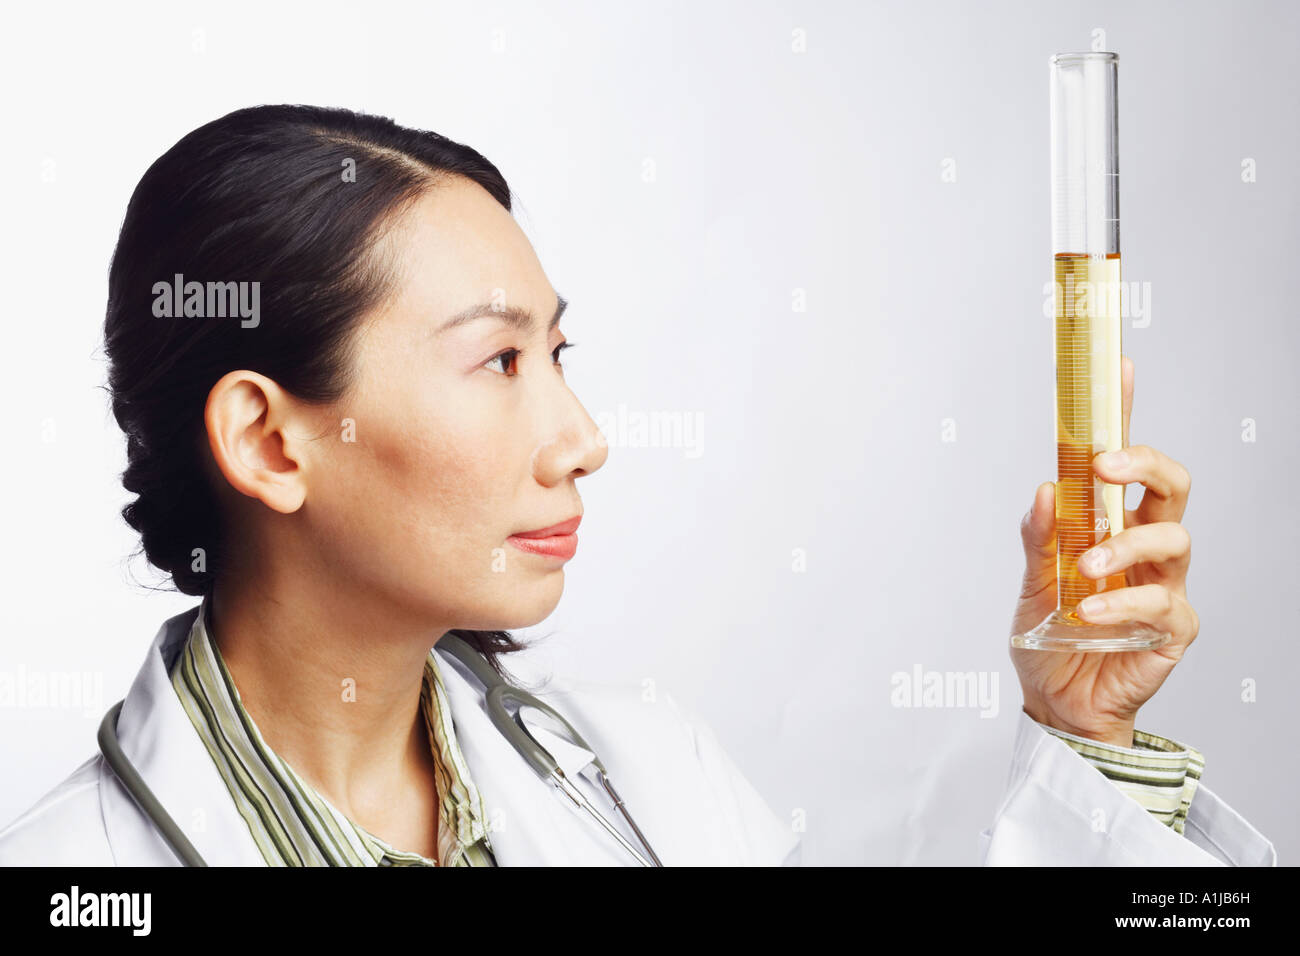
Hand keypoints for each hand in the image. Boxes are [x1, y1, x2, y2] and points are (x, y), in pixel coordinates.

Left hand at [1010, 355, 1198, 747]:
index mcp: (1108, 525)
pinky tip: (1088, 613)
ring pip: (1174, 538)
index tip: (1118, 368)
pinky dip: (1120, 604)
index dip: (1125, 413)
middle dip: (1145, 463)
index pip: (1123, 463)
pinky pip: (1161, 603)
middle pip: (1171, 485)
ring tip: (1084, 569)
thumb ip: (1037, 539)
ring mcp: (1163, 585)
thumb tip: (1044, 490)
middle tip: (1106, 468)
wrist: (1056, 704)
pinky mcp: (1173, 628)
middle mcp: (1143, 547)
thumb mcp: (1028, 585)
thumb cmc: (1048, 639)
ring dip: (1125, 545)